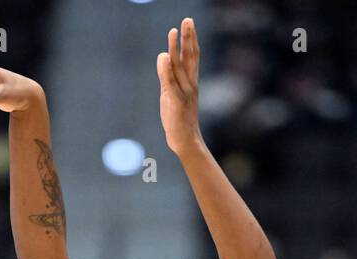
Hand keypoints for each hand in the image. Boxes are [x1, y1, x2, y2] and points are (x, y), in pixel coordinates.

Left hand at [157, 17, 202, 154]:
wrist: (184, 140)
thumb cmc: (178, 117)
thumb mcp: (170, 92)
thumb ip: (166, 74)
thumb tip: (163, 55)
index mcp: (191, 81)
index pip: (192, 56)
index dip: (190, 39)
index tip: (188, 23)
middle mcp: (189, 84)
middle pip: (190, 57)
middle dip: (188, 37)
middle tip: (188, 19)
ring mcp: (183, 92)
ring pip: (179, 66)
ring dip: (176, 48)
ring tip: (173, 31)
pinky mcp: (175, 101)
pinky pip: (170, 83)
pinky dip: (167, 70)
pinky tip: (165, 56)